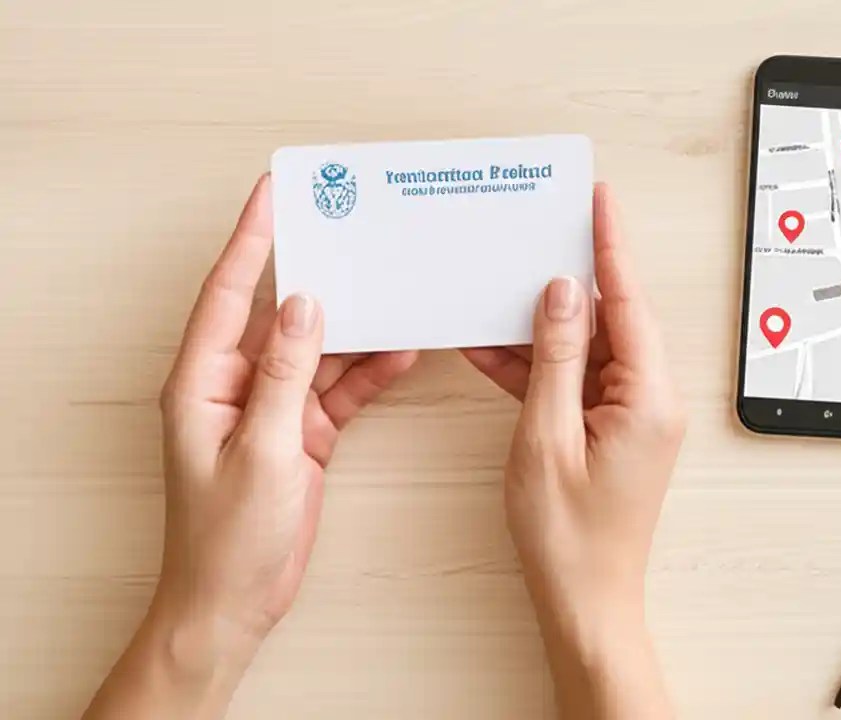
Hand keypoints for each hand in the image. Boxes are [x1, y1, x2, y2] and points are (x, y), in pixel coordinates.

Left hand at [84, 175, 416, 718]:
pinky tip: (403, 353)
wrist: (234, 602)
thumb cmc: (227, 537)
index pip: (227, 294)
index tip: (274, 193)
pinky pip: (340, 389)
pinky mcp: (302, 433)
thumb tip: (302, 305)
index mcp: (203, 382)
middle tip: (349, 226)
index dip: (252, 240)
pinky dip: (371, 374)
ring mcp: (271, 408)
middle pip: (278, 313)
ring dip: (357, 327)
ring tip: (394, 288)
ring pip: (319, 350)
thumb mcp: (261, 449)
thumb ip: (282, 374)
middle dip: (316, 271)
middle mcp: (235, 385)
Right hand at [463, 184, 684, 719]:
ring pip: (586, 349)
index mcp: (649, 397)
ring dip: (540, 330)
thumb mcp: (546, 437)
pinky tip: (492, 349)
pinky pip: (575, 381)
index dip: (610, 248)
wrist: (585, 602)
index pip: (629, 303)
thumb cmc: (568, 536)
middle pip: (610, 320)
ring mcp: (631, 415)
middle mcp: (650, 399)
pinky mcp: (610, 430)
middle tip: (535, 234)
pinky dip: (538, 367)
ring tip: (495, 293)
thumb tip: (562, 292)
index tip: (599, 200)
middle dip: (568, 282)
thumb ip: (554, 358)